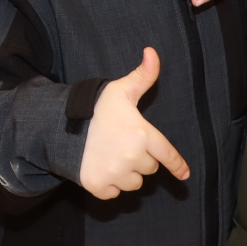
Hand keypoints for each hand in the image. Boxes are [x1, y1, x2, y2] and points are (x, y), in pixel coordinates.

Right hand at [78, 47, 189, 199]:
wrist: (61, 124)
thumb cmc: (97, 107)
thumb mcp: (122, 89)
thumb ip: (143, 75)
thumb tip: (152, 52)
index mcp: (142, 134)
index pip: (167, 155)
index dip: (177, 165)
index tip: (184, 174)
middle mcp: (132, 156)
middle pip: (149, 168)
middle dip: (140, 158)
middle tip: (122, 144)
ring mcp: (115, 173)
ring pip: (134, 183)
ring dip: (126, 174)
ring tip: (111, 155)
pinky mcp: (99, 186)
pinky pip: (114, 193)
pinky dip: (109, 185)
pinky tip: (100, 167)